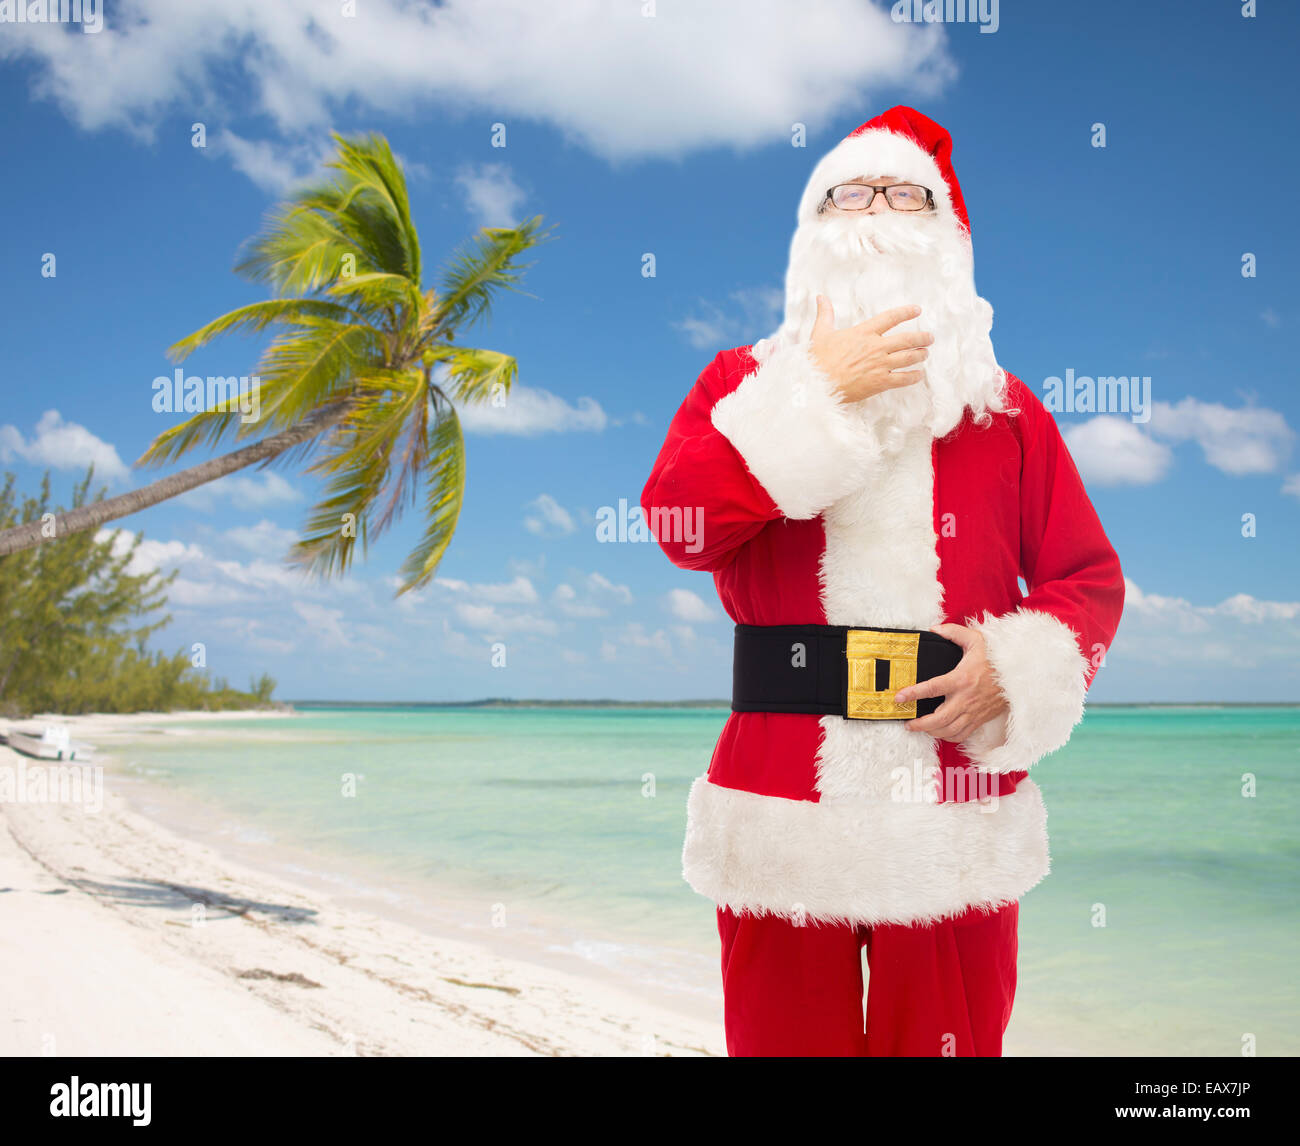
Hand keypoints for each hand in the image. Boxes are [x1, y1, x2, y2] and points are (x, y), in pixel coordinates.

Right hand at [808, 295, 933, 404]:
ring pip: (909, 357)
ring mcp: (879, 365)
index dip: (906, 312)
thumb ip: (825, 314)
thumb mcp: (820, 332)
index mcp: (863, 332)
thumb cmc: (817, 358)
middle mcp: (875, 346)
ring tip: (926, 353)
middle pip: (907, 339)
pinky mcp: (880, 382)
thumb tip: (820, 297)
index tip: (917, 310)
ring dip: (920, 355)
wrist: (816, 382)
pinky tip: (918, 375)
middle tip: (930, 337)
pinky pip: (903, 378)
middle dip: (922, 337)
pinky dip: (914, 376)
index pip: (891, 318)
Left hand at [895, 623, 1008, 742]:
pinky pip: (962, 735)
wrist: (1021, 674)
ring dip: (932, 732)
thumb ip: (953, 632)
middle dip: (919, 724)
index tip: (899, 697)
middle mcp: (966, 699)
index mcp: (961, 679)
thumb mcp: (975, 639)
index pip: (932, 688)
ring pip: (949, 730)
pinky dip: (948, 737)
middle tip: (907, 722)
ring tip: (920, 728)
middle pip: (938, 719)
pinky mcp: (980, 719)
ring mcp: (974, 711)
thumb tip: (934, 630)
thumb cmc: (997, 658)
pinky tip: (940, 732)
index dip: (913, 694)